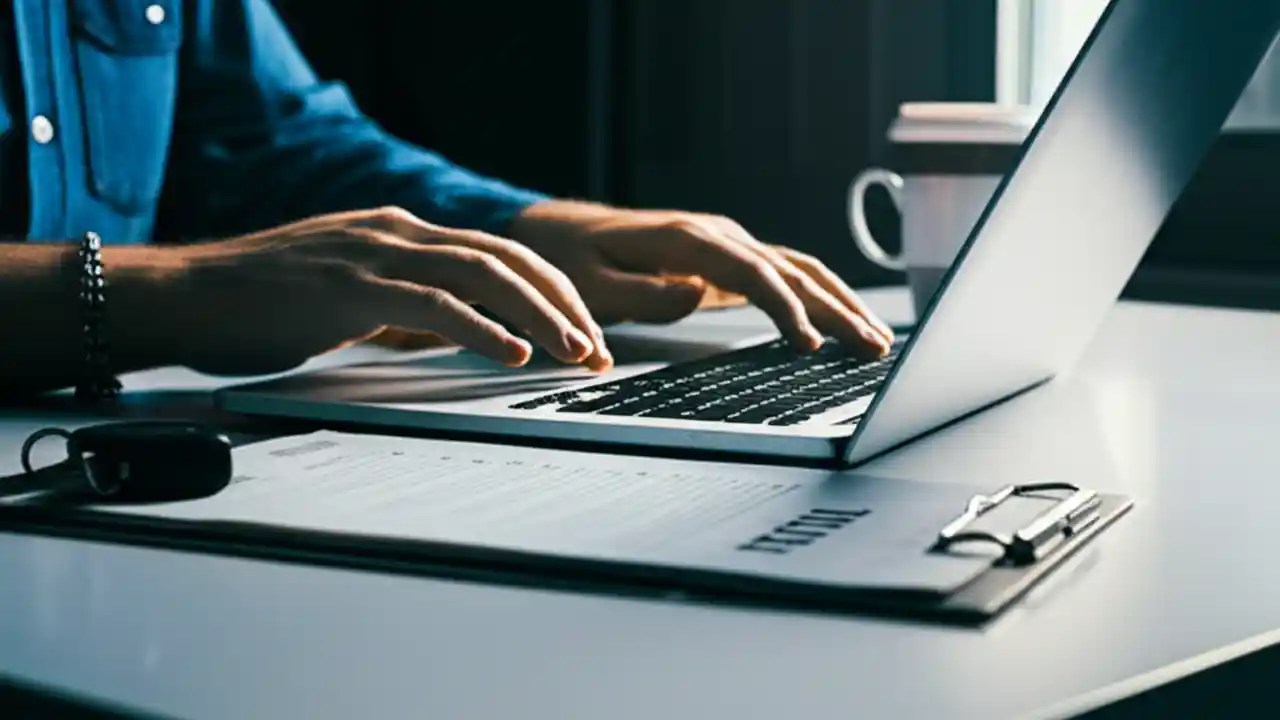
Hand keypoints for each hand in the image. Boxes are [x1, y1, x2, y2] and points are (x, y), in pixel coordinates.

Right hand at [156, 207, 610, 374]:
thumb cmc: (261, 303)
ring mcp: (373, 253)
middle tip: (596, 347)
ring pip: (481, 274)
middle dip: (561, 302)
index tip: (582, 332)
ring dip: (538, 315)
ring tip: (573, 351)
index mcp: (399, 232)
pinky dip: (482, 329)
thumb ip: (402, 300)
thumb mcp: (349, 293)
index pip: (497, 254)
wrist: (185, 295)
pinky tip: (513, 353)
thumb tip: (454, 329)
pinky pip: (433, 303)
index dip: (549, 292)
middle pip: (505, 257)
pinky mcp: (349, 285)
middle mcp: (395, 231)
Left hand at [509, 201, 893, 355]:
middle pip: (790, 270)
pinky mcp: (731, 260)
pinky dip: (822, 296)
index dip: (784, 307)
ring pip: (799, 269)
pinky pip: (787, 274)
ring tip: (877, 341)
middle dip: (835, 309)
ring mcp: (728, 244)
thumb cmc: (574, 259)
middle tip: (871, 348)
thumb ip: (639, 293)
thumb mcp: (590, 282)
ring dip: (840, 303)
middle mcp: (716, 234)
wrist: (565, 232)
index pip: (750, 272)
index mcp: (685, 238)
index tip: (809, 343)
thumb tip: (695, 296)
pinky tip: (848, 321)